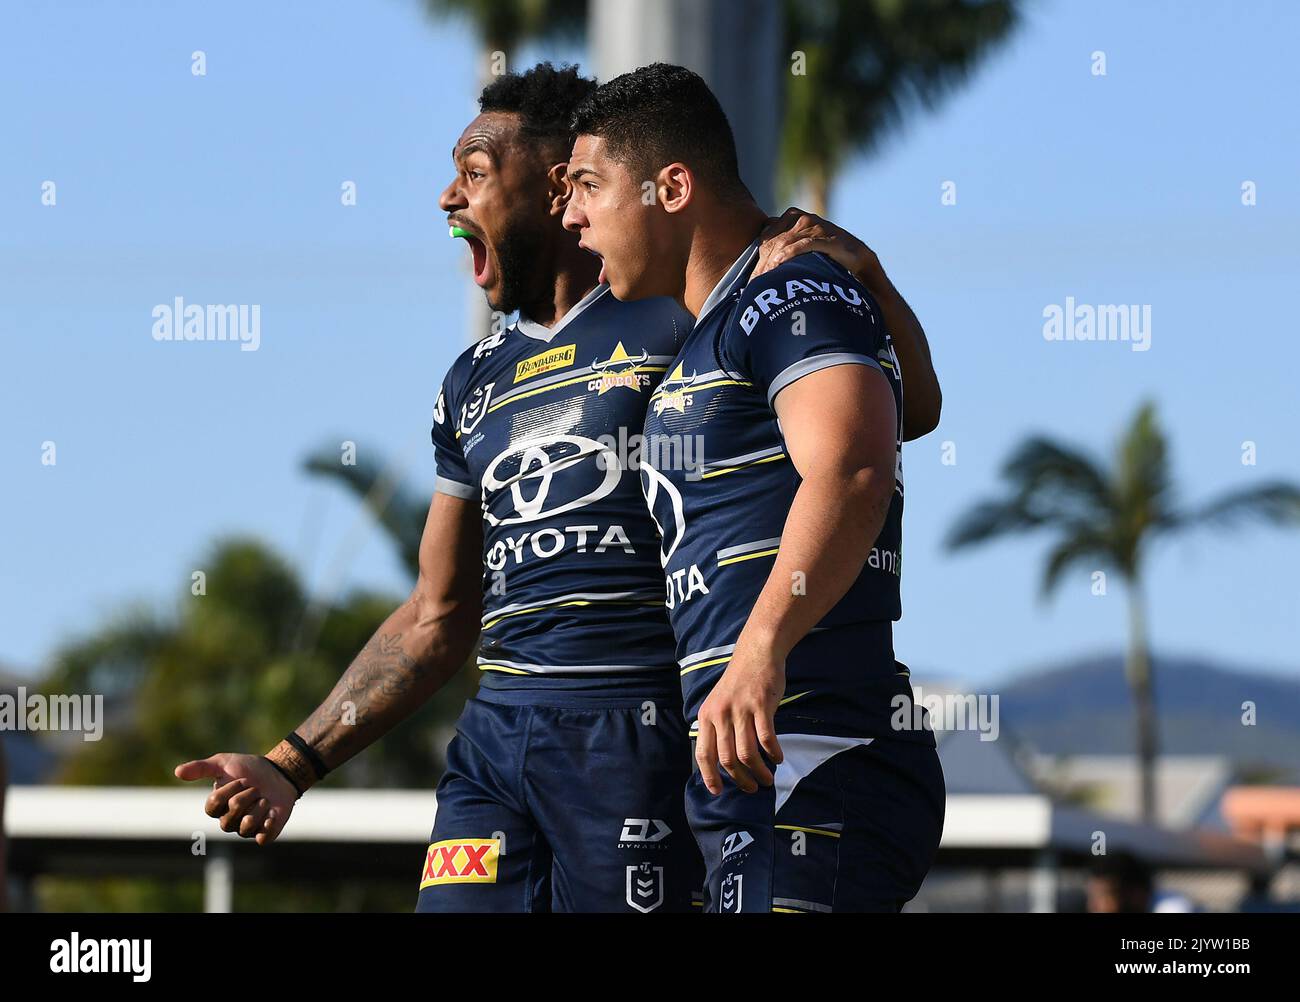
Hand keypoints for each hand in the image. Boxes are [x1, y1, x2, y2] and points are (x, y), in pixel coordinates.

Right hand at [174, 753, 297, 845]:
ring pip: (245, 827)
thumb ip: (201, 768)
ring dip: (258, 808)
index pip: (213, 806)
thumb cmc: (249, 769)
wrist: (279, 772)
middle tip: (255, 788)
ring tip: (265, 799)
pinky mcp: (266, 833)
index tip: (242, 779)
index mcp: (217, 807)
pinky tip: (272, 813)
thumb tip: (177, 772)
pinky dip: (267, 826)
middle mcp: (229, 821)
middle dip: (245, 798)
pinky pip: (262, 838)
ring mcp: (247, 829)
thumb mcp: (224, 763)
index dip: (229, 791)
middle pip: (228, 819)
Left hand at [694, 642, 785, 794]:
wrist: (756, 654)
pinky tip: (778, 758)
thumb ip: (717, 728)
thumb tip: (720, 761)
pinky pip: (766, 738)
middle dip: (740, 779)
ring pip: (747, 753)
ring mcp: (741, 709)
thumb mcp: (718, 703)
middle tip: (752, 787)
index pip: (704, 754)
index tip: (718, 792)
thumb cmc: (739, 683)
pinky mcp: (761, 705)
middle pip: (728, 759)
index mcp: (707, 715)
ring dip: (759, 771)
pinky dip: (773, 753)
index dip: (710, 776)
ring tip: (767, 779)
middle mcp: (721, 714)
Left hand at [753, 206, 882, 284]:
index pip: (767, 238)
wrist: (855, 256)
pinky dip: (790, 253)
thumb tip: (760, 263)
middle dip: (764, 264)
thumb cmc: (824, 253)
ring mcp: (814, 225)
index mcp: (792, 217)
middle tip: (756, 284)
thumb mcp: (800, 246)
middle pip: (774, 242)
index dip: (758, 259)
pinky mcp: (826, 236)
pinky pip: (804, 244)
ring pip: (785, 243)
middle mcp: (802, 218)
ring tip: (765, 279)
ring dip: (773, 262)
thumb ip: (782, 246)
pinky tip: (779, 263)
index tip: (753, 280)